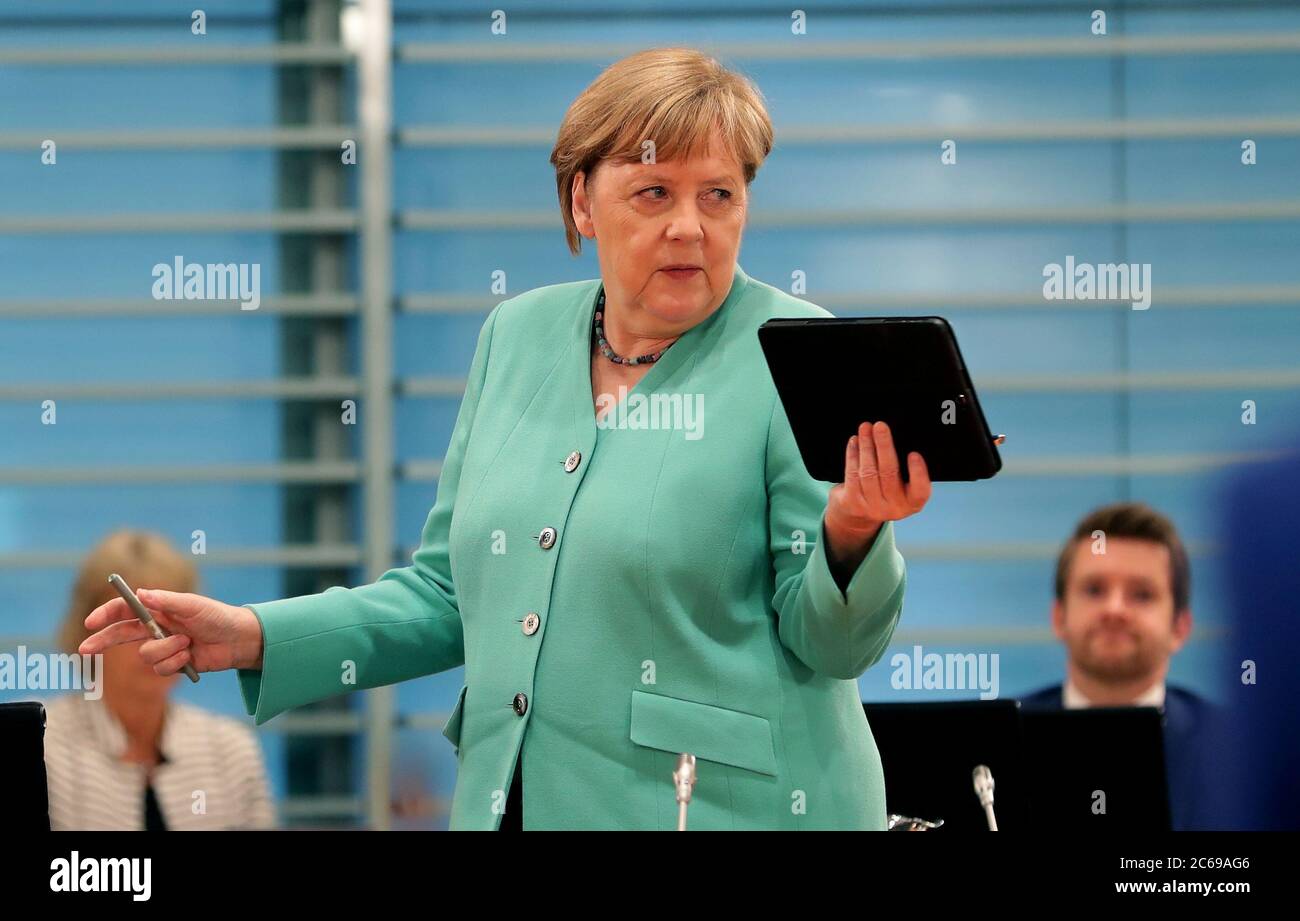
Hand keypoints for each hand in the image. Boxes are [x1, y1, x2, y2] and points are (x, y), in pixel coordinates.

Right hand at [79, 590, 264, 676]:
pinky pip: (160, 668)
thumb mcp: (194, 605)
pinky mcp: (173, 663)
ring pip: (145, 655)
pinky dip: (175, 662)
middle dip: (103, 641)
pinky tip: (191, 655)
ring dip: (165, 650)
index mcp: (159, 608)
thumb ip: (167, 601)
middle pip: (121, 634)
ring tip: (188, 642)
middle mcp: (157, 627)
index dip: (106, 615)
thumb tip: (141, 594)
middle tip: (85, 650)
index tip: (91, 623)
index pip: (125, 609)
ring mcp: (164, 646)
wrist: (239, 640)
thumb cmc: (219, 616)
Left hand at [825, 420, 932, 547]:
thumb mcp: (902, 487)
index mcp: (912, 503)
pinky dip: (853, 454)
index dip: (918, 473)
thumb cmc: (885, 492)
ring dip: (866, 446)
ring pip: (868, 472)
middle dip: (884, 446)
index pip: (921, 491)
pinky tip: (855, 441)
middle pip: (889, 474)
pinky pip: (852, 474)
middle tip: (881, 426)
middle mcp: (894, 508)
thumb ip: (905, 469)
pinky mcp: (853, 503)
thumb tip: (896, 437)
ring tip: (866, 428)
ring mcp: (872, 507)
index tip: (914, 454)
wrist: (858, 516)